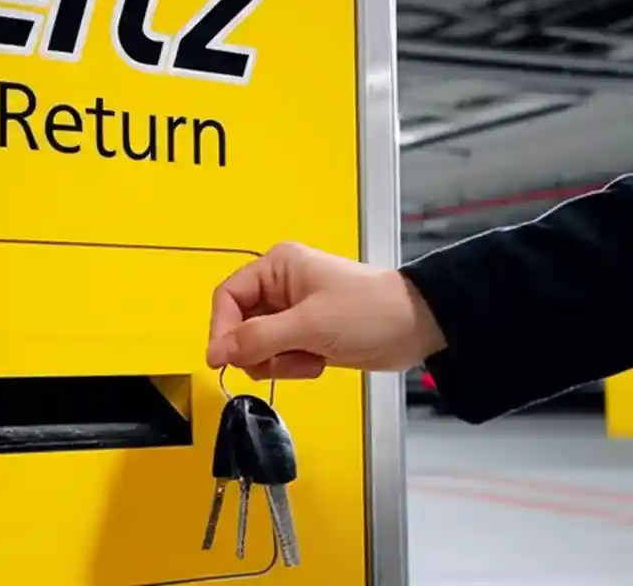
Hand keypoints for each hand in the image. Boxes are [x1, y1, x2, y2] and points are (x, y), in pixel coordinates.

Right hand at [206, 241, 446, 379]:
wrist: (416, 328)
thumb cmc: (369, 312)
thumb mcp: (309, 325)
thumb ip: (258, 339)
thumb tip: (215, 352)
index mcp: (277, 267)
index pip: (228, 297)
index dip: (222, 330)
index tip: (223, 360)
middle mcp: (280, 286)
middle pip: (240, 325)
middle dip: (259, 350)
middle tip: (284, 358)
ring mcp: (293, 312)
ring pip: (258, 346)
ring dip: (279, 361)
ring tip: (310, 357)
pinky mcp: (306, 335)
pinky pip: (279, 357)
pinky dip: (294, 366)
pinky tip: (319, 361)